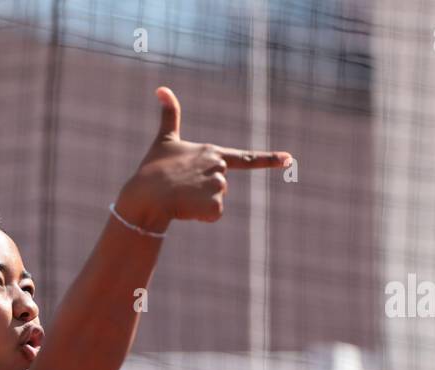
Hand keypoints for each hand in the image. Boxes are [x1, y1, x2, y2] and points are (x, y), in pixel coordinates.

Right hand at [118, 86, 291, 228]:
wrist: (145, 195)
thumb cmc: (153, 169)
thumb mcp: (164, 140)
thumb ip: (169, 115)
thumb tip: (162, 88)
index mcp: (212, 152)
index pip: (246, 158)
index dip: (268, 159)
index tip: (288, 159)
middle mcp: (219, 167)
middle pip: (219, 186)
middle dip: (201, 191)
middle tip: (181, 187)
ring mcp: (218, 187)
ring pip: (214, 201)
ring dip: (198, 204)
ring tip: (181, 197)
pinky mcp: (215, 206)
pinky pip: (212, 215)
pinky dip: (199, 216)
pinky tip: (185, 208)